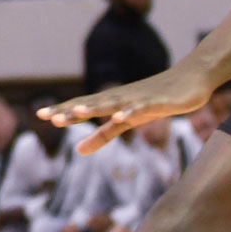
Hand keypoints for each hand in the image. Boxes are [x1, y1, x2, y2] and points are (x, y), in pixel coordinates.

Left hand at [39, 65, 213, 153]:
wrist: (190, 80)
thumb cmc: (153, 101)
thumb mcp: (125, 123)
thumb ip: (102, 136)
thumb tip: (78, 151)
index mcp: (110, 104)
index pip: (81, 108)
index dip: (62, 112)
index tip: (40, 116)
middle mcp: (119, 99)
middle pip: (91, 104)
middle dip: (69, 110)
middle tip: (47, 116)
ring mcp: (137, 99)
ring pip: (112, 104)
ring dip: (95, 107)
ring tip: (76, 111)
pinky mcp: (157, 102)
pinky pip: (142, 108)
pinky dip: (131, 111)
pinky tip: (121, 116)